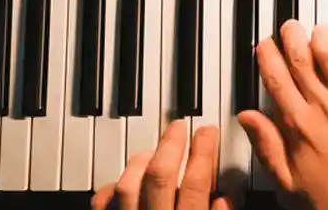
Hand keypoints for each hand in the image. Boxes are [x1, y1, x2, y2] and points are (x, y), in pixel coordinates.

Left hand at [91, 120, 232, 209]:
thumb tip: (224, 199)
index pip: (195, 184)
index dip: (203, 152)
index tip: (207, 131)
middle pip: (159, 176)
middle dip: (170, 144)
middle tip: (179, 125)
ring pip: (127, 187)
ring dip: (140, 162)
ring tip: (151, 151)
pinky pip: (103, 206)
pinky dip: (110, 190)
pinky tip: (120, 184)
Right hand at [238, 21, 327, 209]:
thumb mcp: (288, 185)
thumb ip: (268, 146)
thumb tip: (247, 118)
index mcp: (299, 127)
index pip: (277, 79)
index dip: (268, 57)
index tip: (265, 45)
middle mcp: (325, 109)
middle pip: (303, 60)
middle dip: (292, 38)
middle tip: (289, 27)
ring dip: (323, 38)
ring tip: (317, 30)